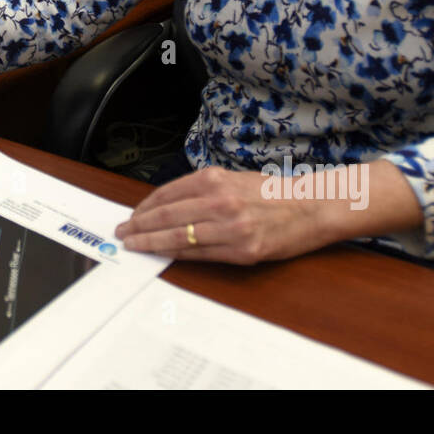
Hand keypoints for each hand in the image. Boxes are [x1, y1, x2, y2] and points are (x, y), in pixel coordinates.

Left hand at [113, 165, 330, 264]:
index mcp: (216, 179)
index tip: (132, 214)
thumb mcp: (233, 179)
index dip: (145, 206)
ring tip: (134, 245)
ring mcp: (231, 228)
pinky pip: (201, 254)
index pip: (168, 194)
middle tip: (123, 231)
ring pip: (179, 237)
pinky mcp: (242, 251)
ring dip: (151, 242)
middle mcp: (221, 201)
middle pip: (168, 215)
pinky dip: (178, 254)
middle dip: (140, 225)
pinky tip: (164, 254)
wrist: (310, 208)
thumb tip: (167, 204)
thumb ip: (202, 189)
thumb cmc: (271, 193)